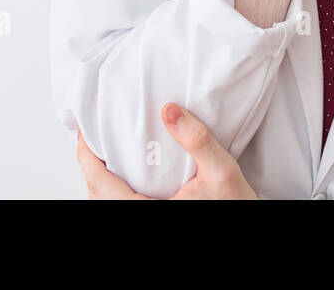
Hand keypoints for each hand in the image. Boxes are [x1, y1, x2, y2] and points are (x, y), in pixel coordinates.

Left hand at [74, 103, 258, 199]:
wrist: (248, 222)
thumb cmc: (236, 208)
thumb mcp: (222, 172)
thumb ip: (198, 141)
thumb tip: (169, 111)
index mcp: (146, 210)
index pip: (99, 184)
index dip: (86, 156)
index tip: (84, 132)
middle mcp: (142, 216)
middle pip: (97, 193)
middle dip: (92, 165)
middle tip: (95, 138)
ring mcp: (146, 217)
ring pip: (108, 202)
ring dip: (104, 179)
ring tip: (110, 152)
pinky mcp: (157, 215)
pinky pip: (123, 203)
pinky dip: (117, 189)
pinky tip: (129, 174)